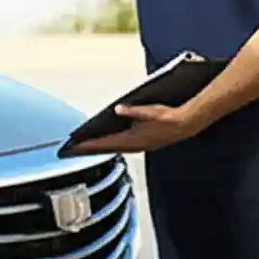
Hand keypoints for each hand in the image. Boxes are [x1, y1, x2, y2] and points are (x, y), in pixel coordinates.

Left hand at [67, 104, 205, 154]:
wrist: (185, 125)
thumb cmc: (168, 117)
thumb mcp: (149, 111)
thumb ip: (132, 111)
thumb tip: (118, 109)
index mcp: (133, 138)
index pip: (106, 142)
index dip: (90, 144)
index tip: (76, 145)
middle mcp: (134, 145)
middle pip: (108, 148)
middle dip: (91, 147)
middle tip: (74, 147)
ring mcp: (139, 146)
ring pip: (114, 149)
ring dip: (101, 148)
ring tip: (86, 145)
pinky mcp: (142, 145)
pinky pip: (122, 147)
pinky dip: (111, 146)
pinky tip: (106, 143)